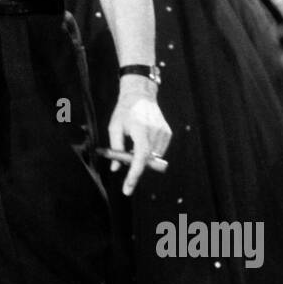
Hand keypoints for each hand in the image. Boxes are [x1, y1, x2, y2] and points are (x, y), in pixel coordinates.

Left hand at [107, 80, 171, 195]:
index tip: (127, 189)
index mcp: (140, 130)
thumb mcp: (114, 127)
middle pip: (146, 161)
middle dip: (135, 167)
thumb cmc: (125, 110)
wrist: (141, 94)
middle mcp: (155, 132)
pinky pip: (158, 151)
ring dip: (142, 157)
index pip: (139, 158)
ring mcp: (164, 133)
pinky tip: (142, 137)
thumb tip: (116, 168)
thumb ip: (115, 149)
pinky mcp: (168, 134)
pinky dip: (149, 151)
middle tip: (123, 161)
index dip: (133, 175)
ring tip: (133, 141)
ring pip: (152, 158)